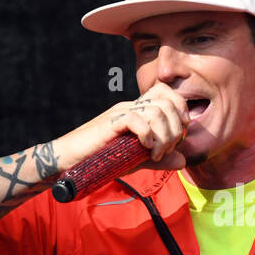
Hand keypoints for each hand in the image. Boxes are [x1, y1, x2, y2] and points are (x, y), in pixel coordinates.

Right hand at [73, 83, 190, 170]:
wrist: (70, 159)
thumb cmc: (101, 159)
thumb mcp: (137, 160)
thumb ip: (160, 159)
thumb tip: (184, 160)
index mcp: (139, 111)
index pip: (166, 93)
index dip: (180, 109)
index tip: (181, 133)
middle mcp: (131, 107)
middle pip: (167, 102)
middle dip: (176, 129)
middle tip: (167, 150)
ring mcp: (121, 113)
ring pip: (156, 111)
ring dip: (163, 136)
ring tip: (155, 154)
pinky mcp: (111, 122)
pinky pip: (137, 119)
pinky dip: (147, 135)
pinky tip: (145, 148)